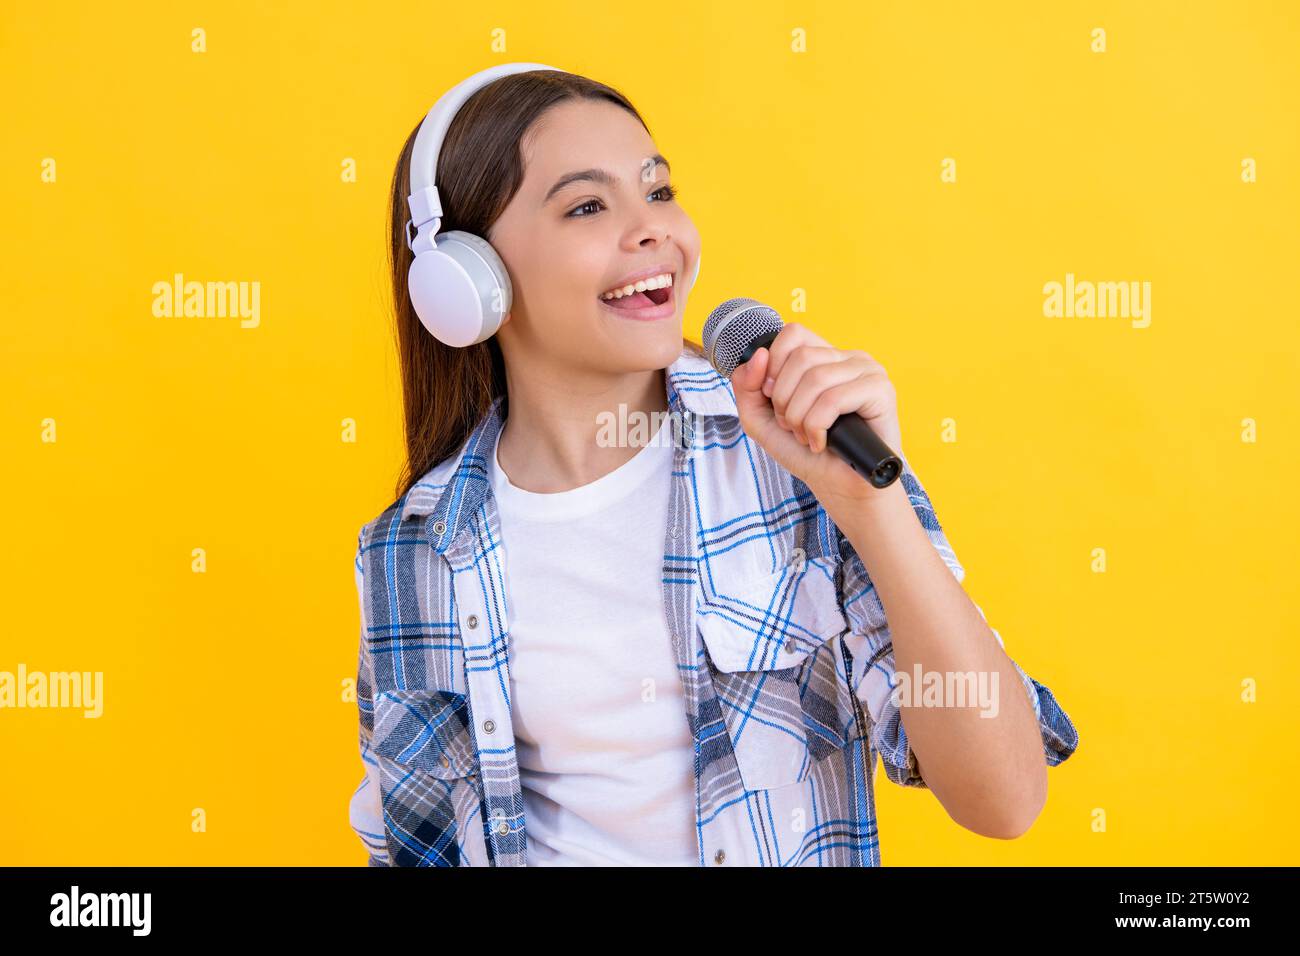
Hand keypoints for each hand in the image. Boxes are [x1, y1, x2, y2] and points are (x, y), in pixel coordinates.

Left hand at [730, 323, 903, 502]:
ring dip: (800, 418)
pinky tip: (823, 443)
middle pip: (801, 357)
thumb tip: (759, 355)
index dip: (774, 366)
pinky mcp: (881, 391)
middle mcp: (848, 357)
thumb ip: (747, 386)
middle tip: (792, 426)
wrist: (840, 487)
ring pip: (815, 379)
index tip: (774, 398)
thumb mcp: (762, 418)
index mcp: (824, 357)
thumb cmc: (806, 452)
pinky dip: (817, 427)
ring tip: (808, 437)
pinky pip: (833, 399)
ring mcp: (868, 371)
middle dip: (785, 400)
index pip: (793, 334)